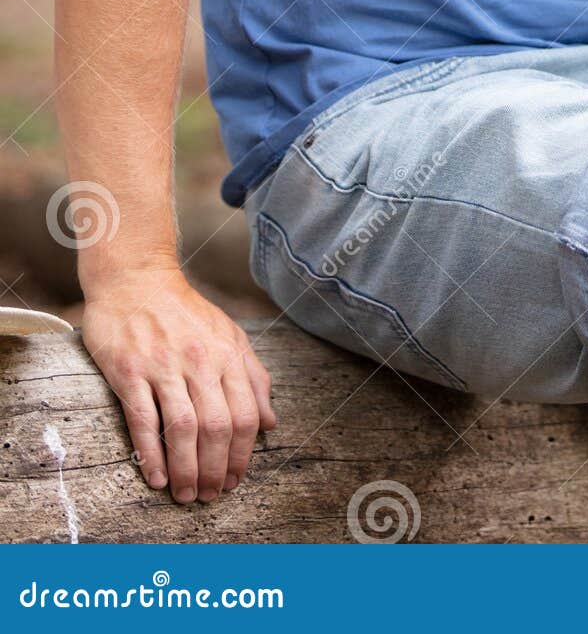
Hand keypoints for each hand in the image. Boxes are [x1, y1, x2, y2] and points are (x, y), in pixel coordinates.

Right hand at [81, 267, 276, 503]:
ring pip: (183, 429)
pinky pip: (143, 420)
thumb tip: (270, 422)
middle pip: (216, 427)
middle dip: (216, 469)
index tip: (236, 479)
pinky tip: (156, 477)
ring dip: (186, 470)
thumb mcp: (229, 334)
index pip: (245, 414)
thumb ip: (253, 376)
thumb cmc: (184, 311)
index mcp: (227, 353)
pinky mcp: (129, 371)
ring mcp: (163, 366)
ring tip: (186, 495)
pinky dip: (151, 454)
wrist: (135, 278)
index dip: (243, 454)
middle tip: (210, 496)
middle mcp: (199, 360)